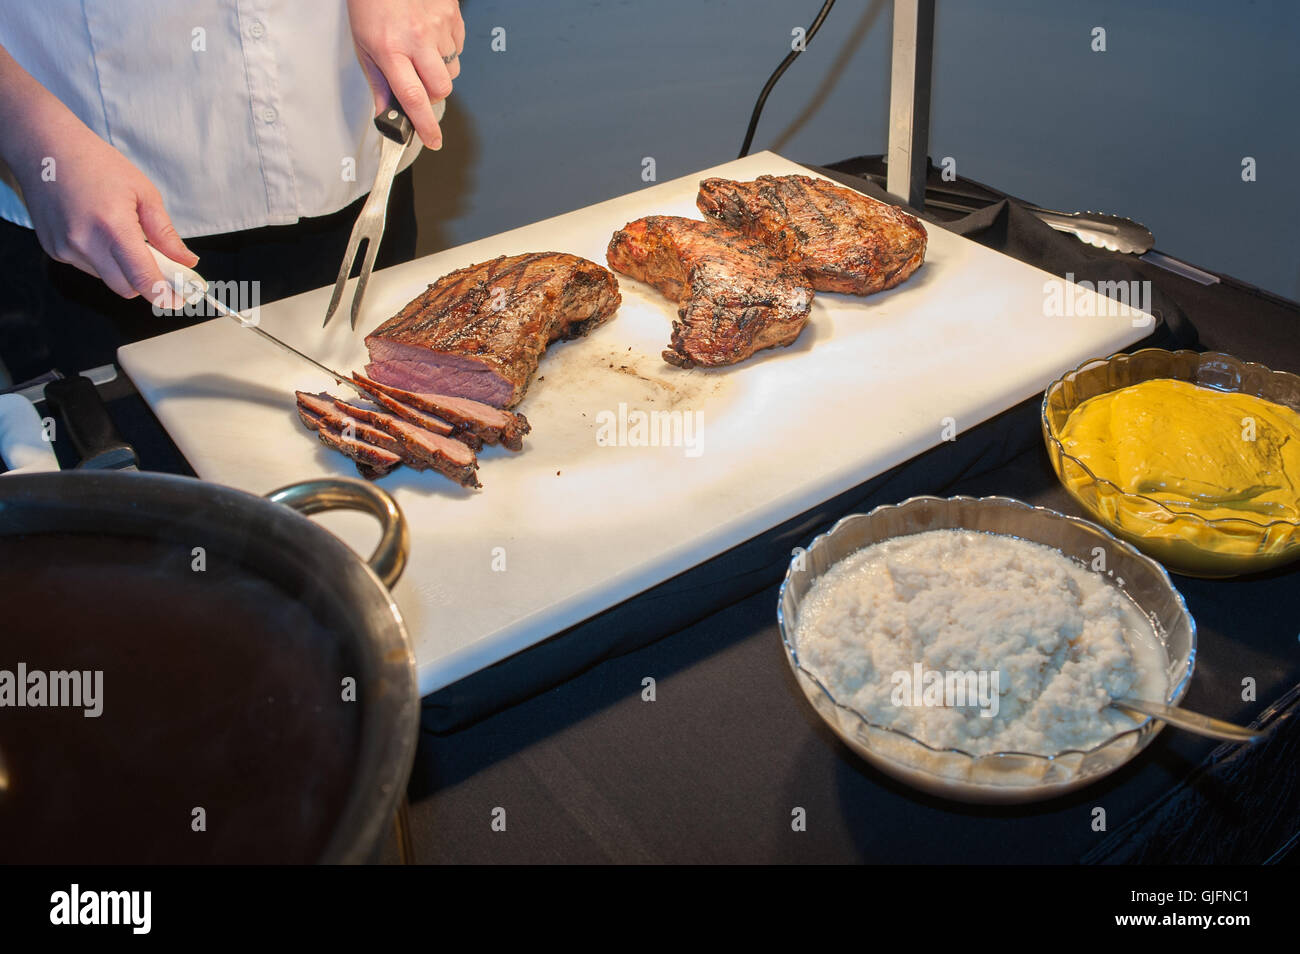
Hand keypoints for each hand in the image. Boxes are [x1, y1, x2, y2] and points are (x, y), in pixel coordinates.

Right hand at [18, 125, 196, 304]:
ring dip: (122, 270)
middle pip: (126, 289)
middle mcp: (85, 243)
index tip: (179, 299)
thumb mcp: (143, 192)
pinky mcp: (53, 249)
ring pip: (107, 279)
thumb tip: (187, 262)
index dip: (165, 295)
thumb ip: (165, 233)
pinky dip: (102, 260)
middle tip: (160, 268)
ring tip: (123, 238)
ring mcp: (65, 248)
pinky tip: (99, 233)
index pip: (143, 279)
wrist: (45, 149)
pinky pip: (87, 267)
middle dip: (145, 283)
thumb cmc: (97, 163)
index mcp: (113, 227)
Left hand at [348, 0, 463, 149]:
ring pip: (451, 70)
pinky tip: (430, 36)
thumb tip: (385, 114)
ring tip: (422, 52)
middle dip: (433, 96)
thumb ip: (378, 83)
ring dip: (439, 71)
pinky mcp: (452, 16)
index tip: (432, 141)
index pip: (412, 98)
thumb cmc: (372, 3)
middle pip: (441, 89)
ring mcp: (438, 27)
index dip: (424, 125)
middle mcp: (417, 39)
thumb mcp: (364, 45)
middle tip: (420, 84)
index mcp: (391, 49)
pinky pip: (458, 48)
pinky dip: (446, 49)